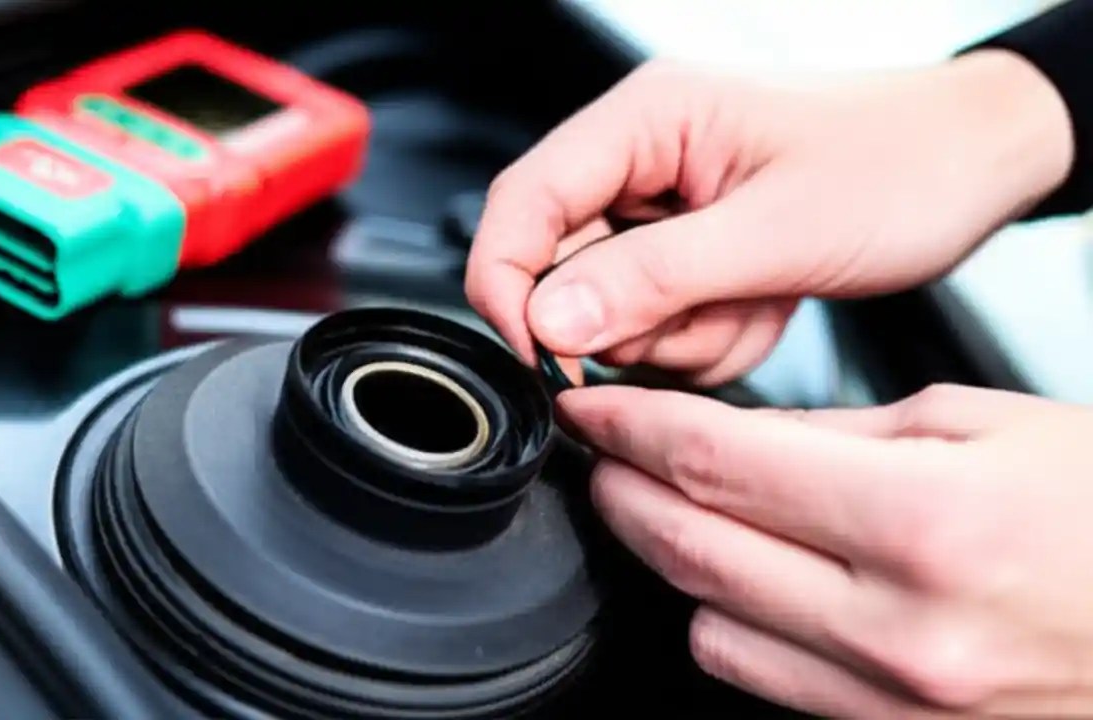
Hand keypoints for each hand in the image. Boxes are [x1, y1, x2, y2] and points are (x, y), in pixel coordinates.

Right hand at [467, 50, 1071, 384]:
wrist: (974, 167)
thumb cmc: (900, 164)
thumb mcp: (776, 231)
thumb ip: (655, 277)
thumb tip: (549, 319)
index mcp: (646, 120)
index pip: (522, 203)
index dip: (509, 285)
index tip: (540, 357)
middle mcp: (640, 162)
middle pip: (563, 271)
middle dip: (636, 320)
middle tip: (714, 309)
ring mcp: (661, 212)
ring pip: (611, 314)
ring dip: (683, 334)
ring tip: (756, 299)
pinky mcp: (686, 253)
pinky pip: (658, 328)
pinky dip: (708, 338)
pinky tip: (762, 305)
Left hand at [560, 383, 1092, 716]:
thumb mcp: (984, 427)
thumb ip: (841, 436)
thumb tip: (737, 439)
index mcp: (925, 523)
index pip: (718, 466)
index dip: (635, 431)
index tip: (596, 412)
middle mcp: (901, 628)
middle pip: (694, 549)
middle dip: (626, 492)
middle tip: (608, 456)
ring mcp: (897, 700)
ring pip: (711, 628)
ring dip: (675, 562)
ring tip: (680, 511)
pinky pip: (769, 683)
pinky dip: (733, 626)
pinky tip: (749, 582)